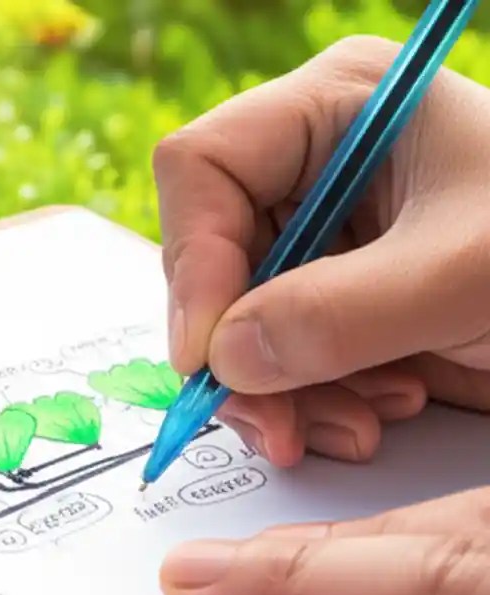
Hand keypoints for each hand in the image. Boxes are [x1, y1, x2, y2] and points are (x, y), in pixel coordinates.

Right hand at [154, 35, 489, 467]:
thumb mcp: (463, 276)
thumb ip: (338, 314)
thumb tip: (225, 357)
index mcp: (335, 108)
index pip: (202, 166)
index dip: (194, 259)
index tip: (214, 352)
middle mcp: (312, 165)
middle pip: (211, 256)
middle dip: (241, 350)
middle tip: (276, 424)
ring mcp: (323, 233)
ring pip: (236, 318)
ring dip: (281, 390)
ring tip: (359, 424)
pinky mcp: (336, 294)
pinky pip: (278, 352)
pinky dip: (311, 399)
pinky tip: (376, 410)